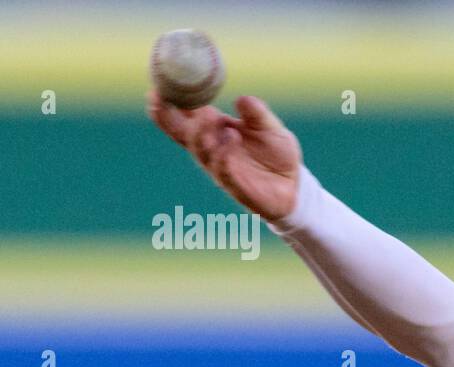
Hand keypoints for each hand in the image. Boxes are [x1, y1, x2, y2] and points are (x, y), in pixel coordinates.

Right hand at [147, 90, 301, 221]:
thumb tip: (241, 99)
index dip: (167, 106)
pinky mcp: (236, 187)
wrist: (295, 185)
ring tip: (208, 115)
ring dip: (200, 132)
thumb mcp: (270, 127)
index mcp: (214, 133)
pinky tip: (231, 136)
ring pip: (201, 151)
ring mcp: (221, 169)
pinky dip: (224, 153)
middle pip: (183, 135)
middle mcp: (211, 151)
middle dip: (170, 118)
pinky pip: (224, 170)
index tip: (155, 89)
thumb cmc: (276, 154)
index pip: (183, 119)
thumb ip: (257, 114)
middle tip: (165, 99)